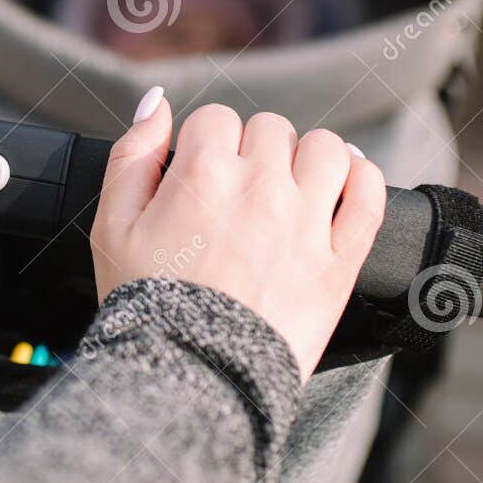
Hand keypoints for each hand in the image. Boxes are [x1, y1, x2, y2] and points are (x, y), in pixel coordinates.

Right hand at [89, 87, 385, 382]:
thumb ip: (132, 155)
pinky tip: (345, 185)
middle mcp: (261, 187)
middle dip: (252, 151)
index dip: (204, 143)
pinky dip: (363, 180)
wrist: (192, 378)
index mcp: (203, 174)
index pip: (215, 118)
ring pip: (327, 148)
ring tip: (291, 185)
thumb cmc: (147, 307)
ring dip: (309, 157)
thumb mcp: (112, 227)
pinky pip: (370, 197)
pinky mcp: (340, 262)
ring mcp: (307, 223)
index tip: (200, 174)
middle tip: (237, 192)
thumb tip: (157, 104)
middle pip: (271, 129)